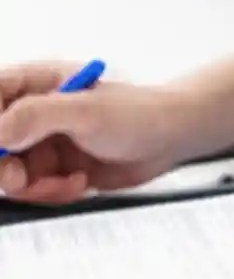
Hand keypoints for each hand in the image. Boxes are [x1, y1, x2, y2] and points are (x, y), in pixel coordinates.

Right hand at [0, 62, 194, 202]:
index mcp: (30, 85)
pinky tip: (80, 183)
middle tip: (21, 180)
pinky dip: (52, 193)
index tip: (1, 150)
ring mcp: (40, 143)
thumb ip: (37, 116)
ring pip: (8, 173)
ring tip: (67, 182)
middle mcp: (29, 114)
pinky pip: (34, 189)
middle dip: (3, 168)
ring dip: (33, 186)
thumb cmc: (138, 113)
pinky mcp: (55, 169)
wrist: (172, 139)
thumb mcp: (87, 111)